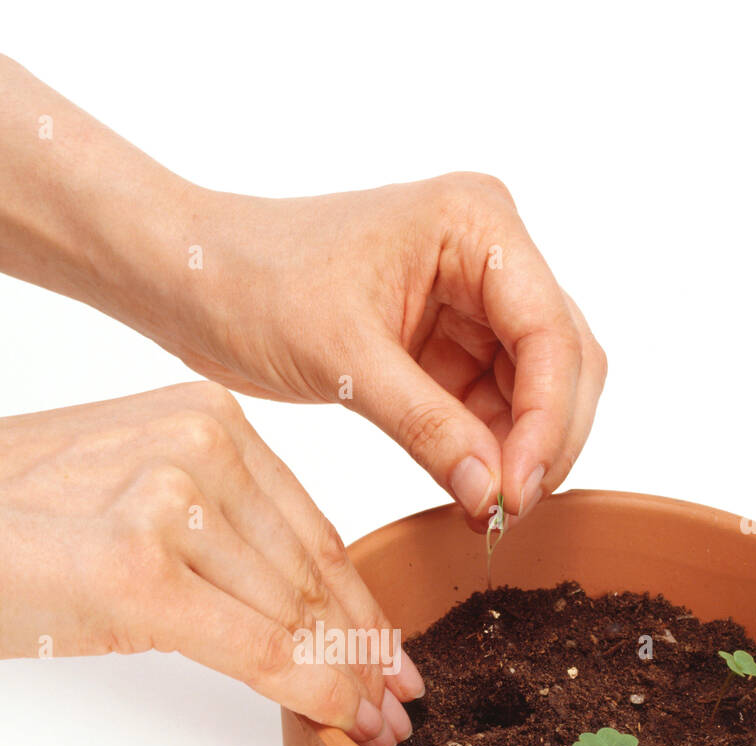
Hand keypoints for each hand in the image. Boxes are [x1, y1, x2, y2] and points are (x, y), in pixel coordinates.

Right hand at [0, 383, 421, 745]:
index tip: (383, 648)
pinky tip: (344, 721)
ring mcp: (169, 505)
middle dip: (362, 648)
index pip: (307, 528)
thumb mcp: (112, 491)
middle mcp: (199, 447)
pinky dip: (310, 691)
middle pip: (310, 573)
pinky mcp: (137, 574)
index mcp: (200, 418)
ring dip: (346, 679)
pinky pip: (256, 647)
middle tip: (397, 701)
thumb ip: (195, 529)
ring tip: (374, 724)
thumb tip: (261, 604)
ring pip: (291, 614)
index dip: (356, 601)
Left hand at [142, 174, 606, 527]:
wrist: (194, 279)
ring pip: (534, 389)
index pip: (550, 330)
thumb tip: (496, 494)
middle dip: (543, 439)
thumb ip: (427, 427)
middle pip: (561, 359)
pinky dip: (487, 451)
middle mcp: (489, 253)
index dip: (549, 418)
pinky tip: (470, 491)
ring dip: (518, 451)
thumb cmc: (254, 285)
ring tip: (487, 511)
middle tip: (510, 510)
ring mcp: (472, 300)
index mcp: (476, 224)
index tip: (522, 489)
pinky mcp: (447, 343)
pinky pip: (492, 405)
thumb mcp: (344, 360)